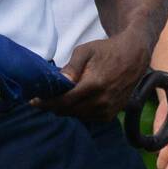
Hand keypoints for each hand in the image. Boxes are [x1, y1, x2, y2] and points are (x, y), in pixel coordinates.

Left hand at [38, 30, 152, 121]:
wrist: (134, 56)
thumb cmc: (107, 50)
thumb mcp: (86, 51)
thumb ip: (72, 67)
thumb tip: (59, 81)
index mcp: (94, 85)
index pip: (63, 102)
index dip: (46, 103)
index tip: (33, 101)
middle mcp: (102, 101)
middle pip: (68, 111)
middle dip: (53, 106)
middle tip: (43, 99)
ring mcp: (108, 110)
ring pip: (77, 116)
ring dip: (66, 109)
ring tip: (60, 98)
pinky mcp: (112, 114)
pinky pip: (88, 118)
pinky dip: (79, 111)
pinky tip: (76, 101)